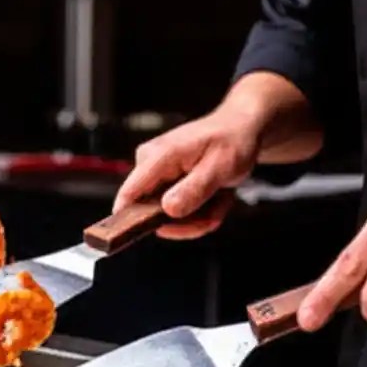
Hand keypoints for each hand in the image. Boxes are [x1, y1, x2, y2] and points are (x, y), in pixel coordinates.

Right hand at [113, 107, 260, 239]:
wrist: (239, 130)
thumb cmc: (231, 142)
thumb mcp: (220, 167)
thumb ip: (194, 189)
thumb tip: (168, 209)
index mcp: (159, 156)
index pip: (129, 193)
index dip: (127, 219)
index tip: (137, 236)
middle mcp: (149, 164)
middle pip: (152, 213)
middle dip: (188, 221)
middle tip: (214, 213)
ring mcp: (155, 175)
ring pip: (168, 216)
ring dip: (198, 217)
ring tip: (218, 200)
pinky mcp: (162, 184)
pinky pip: (175, 212)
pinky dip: (199, 212)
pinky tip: (214, 199)